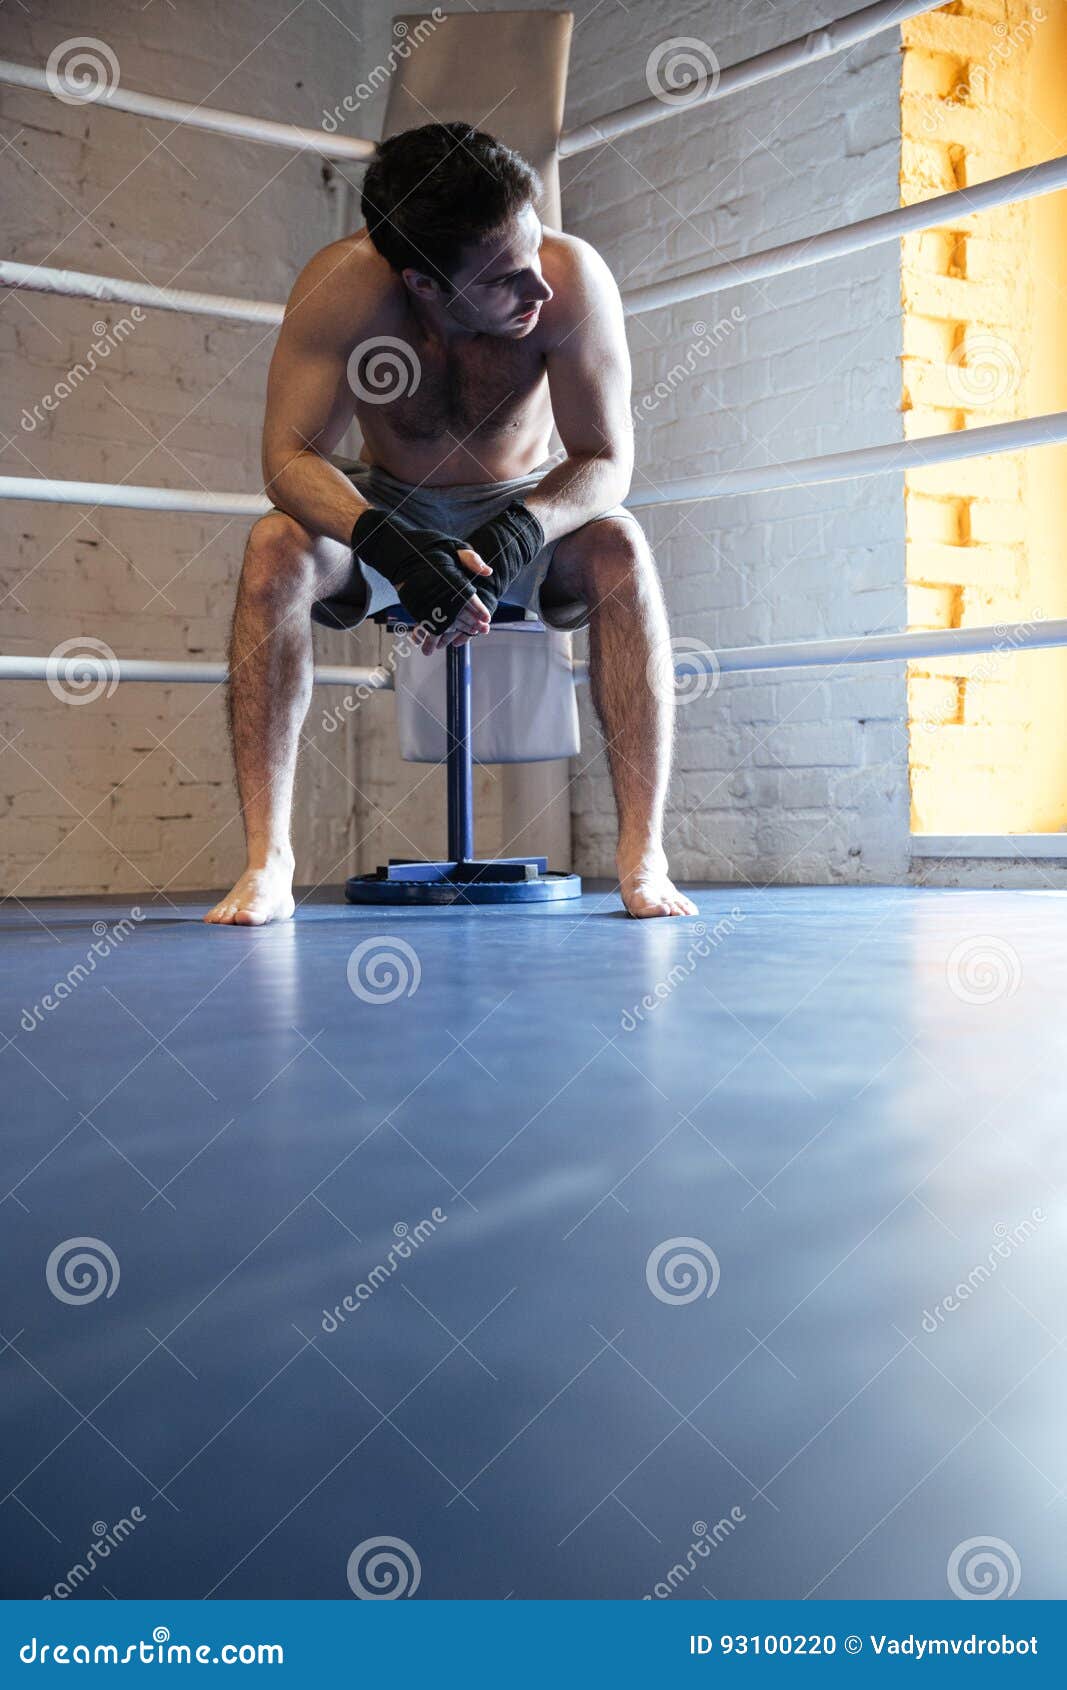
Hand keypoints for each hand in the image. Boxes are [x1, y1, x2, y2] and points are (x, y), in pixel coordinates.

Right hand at [351, 509, 492, 633]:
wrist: (400, 550)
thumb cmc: (429, 546)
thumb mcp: (454, 546)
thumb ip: (471, 559)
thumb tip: (488, 572)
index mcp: (450, 577)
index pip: (468, 597)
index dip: (479, 609)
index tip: (487, 617)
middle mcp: (438, 591)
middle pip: (458, 612)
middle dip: (471, 622)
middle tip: (482, 629)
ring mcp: (425, 600)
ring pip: (442, 620)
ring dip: (453, 631)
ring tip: (464, 637)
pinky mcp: (414, 605)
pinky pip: (427, 621)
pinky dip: (436, 630)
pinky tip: (443, 635)